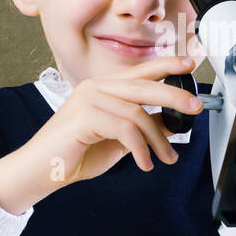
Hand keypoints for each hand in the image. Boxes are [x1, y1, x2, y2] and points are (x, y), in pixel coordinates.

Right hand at [23, 54, 204, 186]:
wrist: (40, 172)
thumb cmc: (73, 155)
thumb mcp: (117, 141)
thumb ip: (141, 129)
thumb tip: (170, 123)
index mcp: (102, 88)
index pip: (139, 72)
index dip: (166, 65)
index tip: (189, 64)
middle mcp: (94, 87)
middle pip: (143, 86)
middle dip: (174, 96)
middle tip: (195, 107)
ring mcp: (87, 99)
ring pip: (137, 113)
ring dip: (157, 140)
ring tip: (165, 158)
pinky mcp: (84, 117)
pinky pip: (125, 129)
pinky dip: (140, 149)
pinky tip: (143, 163)